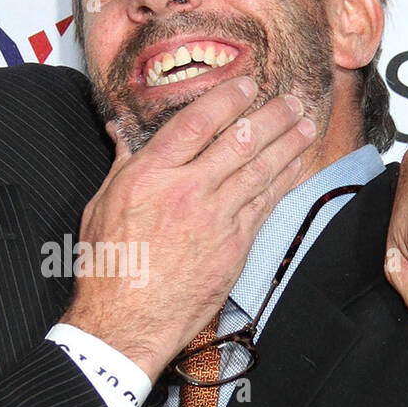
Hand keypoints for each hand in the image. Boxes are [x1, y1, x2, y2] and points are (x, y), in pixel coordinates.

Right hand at [61, 77, 316, 378]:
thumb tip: (121, 131)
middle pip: (240, 140)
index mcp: (150, 175)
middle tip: (290, 99)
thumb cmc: (109, 267)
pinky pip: (266, 203)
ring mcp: (215, 218)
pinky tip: (296, 165)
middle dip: (271, 115)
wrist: (126, 321)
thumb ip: (122, 164)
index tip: (246, 85)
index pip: (197, 121)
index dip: (227, 99)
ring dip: (289, 142)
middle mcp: (187, 190)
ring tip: (306, 122)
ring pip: (261, 169)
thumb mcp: (101, 205)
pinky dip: (284, 179)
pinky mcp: (234, 245)